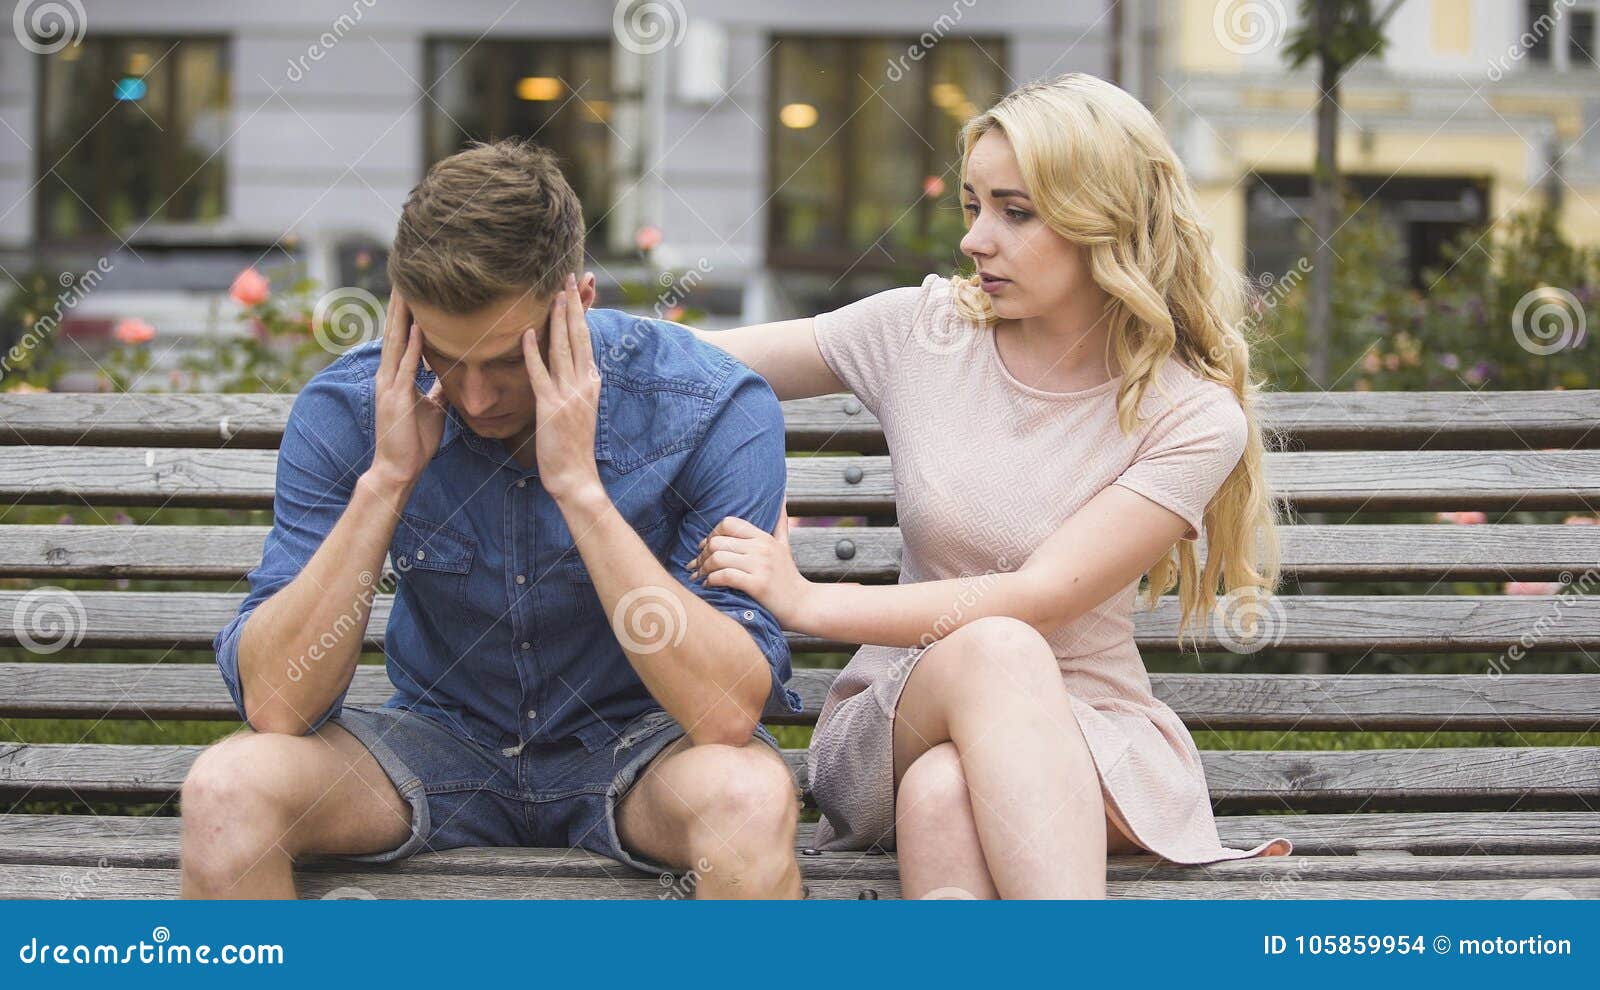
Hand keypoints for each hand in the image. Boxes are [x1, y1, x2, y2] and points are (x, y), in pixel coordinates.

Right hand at [371, 288, 445, 488]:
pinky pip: (406, 367)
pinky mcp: (396, 398)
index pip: (402, 336)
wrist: (399, 468)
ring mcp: (390, 385)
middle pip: (395, 331)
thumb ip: (437, 388)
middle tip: (405, 274)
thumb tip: (450, 374)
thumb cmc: (414, 441)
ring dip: (402, 315)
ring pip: (396, 342)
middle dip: (400, 303)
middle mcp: (389, 375)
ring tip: (406, 288)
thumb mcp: (431, 408)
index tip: (412, 287)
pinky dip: (411, 346)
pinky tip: (416, 327)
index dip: (406, 312)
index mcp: (396, 376)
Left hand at [524, 273, 602, 502]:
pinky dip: (533, 352)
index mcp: (591, 382)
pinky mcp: (551, 407)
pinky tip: (527, 332)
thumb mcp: (581, 409)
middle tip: (565, 277)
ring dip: (557, 319)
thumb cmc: (573, 446)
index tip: (574, 289)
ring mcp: (569, 394)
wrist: (576, 476)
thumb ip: (576, 385)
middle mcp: (584, 383)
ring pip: (563, 348)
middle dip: (572, 304)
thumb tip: (574, 366)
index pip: (585, 339)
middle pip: (578, 336)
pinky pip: (540, 374)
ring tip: (552, 294)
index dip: (580, 312)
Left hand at [687, 506, 812, 626]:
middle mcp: (762, 548)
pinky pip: (725, 576)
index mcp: (764, 537)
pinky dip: (711, 581)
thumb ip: (780, 523)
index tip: (705, 548)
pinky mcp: (758, 585)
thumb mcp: (785, 546)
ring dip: (703, 569)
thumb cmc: (788, 577)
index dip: (712, 534)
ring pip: (718, 558)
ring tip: (700, 577)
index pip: (728, 523)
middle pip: (718, 542)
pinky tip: (709, 585)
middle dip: (702, 555)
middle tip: (696, 566)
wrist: (804, 604)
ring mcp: (761, 566)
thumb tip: (782, 496)